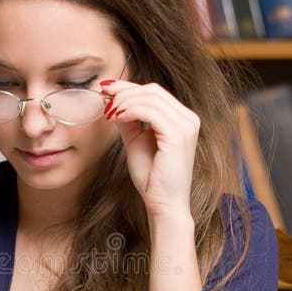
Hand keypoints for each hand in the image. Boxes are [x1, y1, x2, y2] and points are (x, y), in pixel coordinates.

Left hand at [101, 80, 199, 220]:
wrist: (164, 204)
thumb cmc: (153, 178)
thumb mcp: (136, 142)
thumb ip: (129, 122)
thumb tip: (113, 103)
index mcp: (182, 119)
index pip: (154, 92)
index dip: (128, 87)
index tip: (105, 88)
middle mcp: (188, 119)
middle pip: (152, 90)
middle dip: (124, 91)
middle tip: (103, 98)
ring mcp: (186, 126)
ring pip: (150, 98)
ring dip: (123, 101)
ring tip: (108, 112)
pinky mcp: (177, 135)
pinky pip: (149, 112)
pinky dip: (129, 110)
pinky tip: (116, 117)